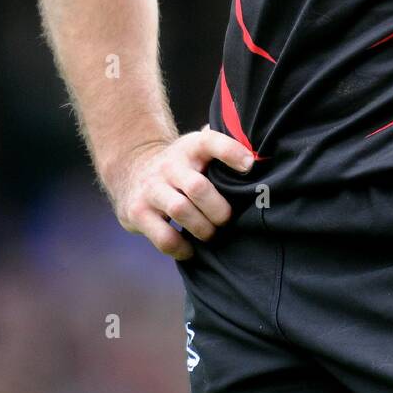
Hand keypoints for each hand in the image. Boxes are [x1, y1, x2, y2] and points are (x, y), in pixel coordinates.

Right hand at [104, 125, 255, 259]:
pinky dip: (181, 248)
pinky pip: (163, 236)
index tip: (250, 166)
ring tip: (210, 234)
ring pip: (180, 210)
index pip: (210, 142)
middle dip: (218, 209)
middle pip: (197, 187)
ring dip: (202, 228)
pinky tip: (190, 250)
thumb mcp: (197, 148)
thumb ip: (224, 145)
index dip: (231, 152)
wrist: (131, 170)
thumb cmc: (181, 165)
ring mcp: (151, 189)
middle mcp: (169, 165)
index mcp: (190, 147)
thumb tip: (260, 153)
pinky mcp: (137, 212)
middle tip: (226, 220)